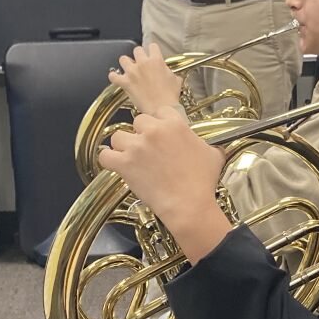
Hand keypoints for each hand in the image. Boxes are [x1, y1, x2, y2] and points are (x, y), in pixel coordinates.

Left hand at [99, 107, 230, 261]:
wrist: (189, 205)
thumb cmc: (203, 182)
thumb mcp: (214, 155)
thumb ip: (207, 144)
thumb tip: (209, 145)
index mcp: (174, 124)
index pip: (160, 112)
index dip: (159, 124)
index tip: (161, 137)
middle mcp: (153, 130)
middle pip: (137, 122)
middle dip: (141, 134)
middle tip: (147, 150)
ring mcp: (137, 147)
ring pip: (118, 136)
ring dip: (123, 146)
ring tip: (130, 158)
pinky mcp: (124, 164)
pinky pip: (104, 155)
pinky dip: (107, 159)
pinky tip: (114, 164)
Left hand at [108, 42, 185, 115]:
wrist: (162, 109)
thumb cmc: (170, 96)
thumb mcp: (176, 80)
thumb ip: (171, 72)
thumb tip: (169, 73)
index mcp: (156, 61)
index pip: (152, 46)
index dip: (152, 50)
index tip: (152, 54)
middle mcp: (143, 63)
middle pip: (137, 50)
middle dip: (139, 55)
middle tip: (141, 63)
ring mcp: (133, 72)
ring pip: (123, 59)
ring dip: (126, 63)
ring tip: (128, 68)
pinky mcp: (125, 83)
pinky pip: (113, 76)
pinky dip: (114, 77)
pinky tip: (116, 78)